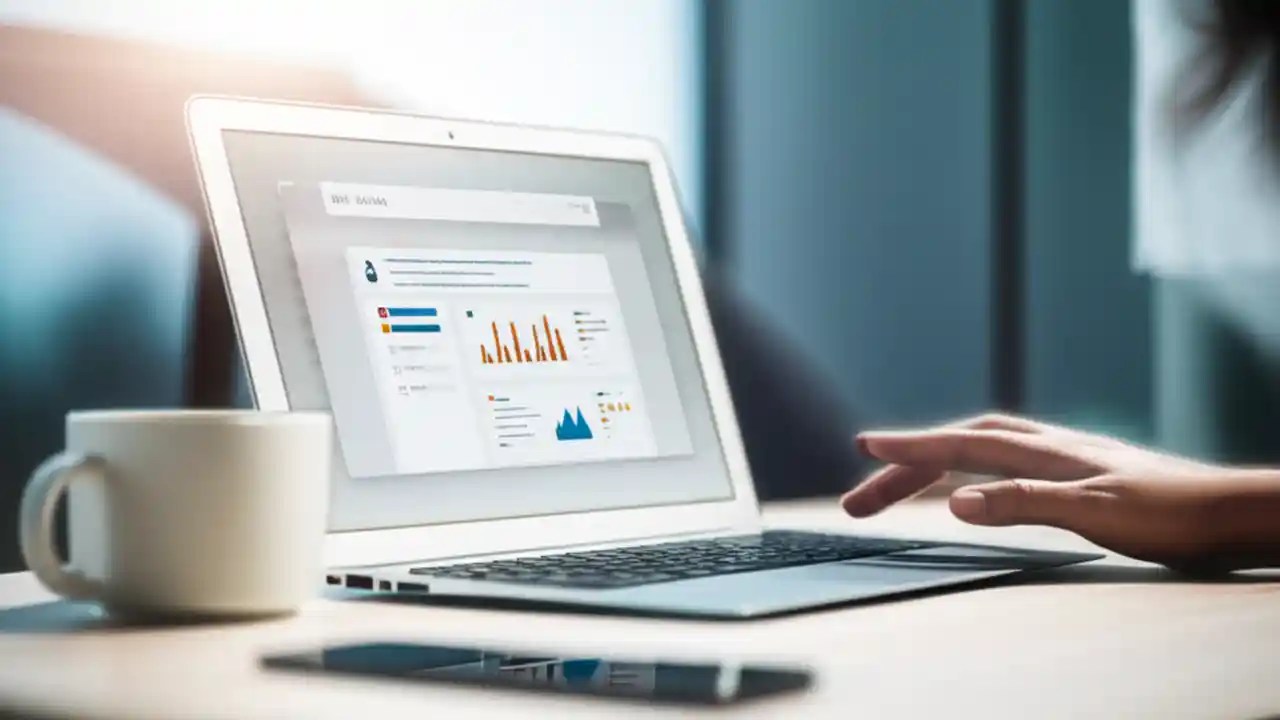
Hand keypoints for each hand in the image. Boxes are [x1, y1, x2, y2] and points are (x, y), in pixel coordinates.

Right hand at [840, 414, 1279, 569]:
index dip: (907, 450)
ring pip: (977, 448)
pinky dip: (967, 466)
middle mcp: (1045, 445)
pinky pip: (1000, 460)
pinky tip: (970, 481)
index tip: (862, 448)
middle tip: (859, 497)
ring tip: (895, 482)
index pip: (958, 447)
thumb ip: (1021, 501)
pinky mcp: (1072, 471)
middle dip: (904, 466)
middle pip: (957, 446)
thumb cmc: (1167, 513)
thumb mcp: (1092, 511)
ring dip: (931, 462)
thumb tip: (952, 502)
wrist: (1226, 510)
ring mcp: (1059, 455)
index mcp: (1042, 451)